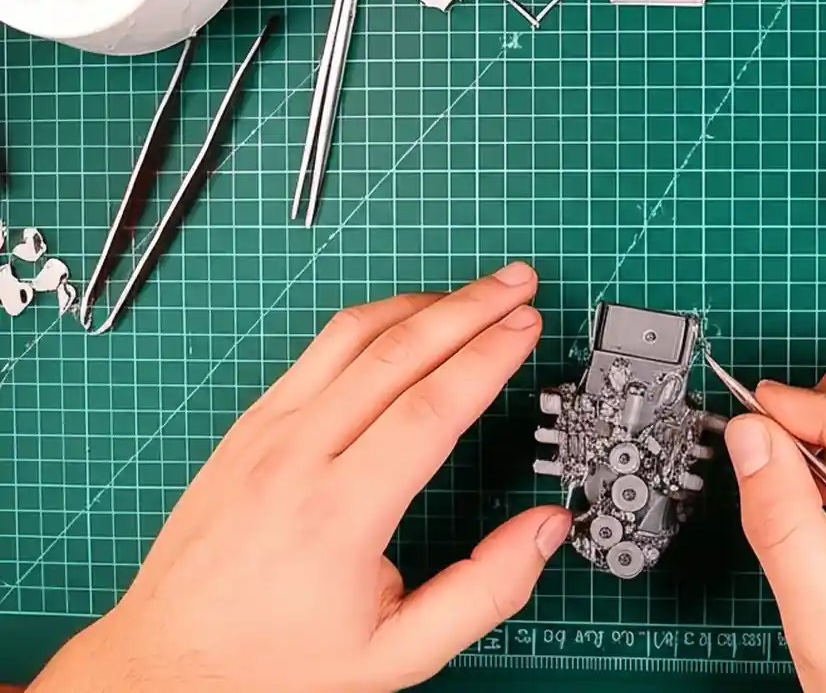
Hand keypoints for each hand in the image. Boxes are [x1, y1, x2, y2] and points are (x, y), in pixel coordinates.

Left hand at [30, 262, 570, 692]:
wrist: (168, 664)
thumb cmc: (278, 663)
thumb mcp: (398, 653)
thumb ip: (484, 591)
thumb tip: (545, 528)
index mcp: (339, 514)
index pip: (429, 408)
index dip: (486, 357)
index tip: (526, 324)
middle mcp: (297, 457)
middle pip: (396, 353)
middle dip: (468, 308)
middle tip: (518, 282)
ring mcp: (264, 434)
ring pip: (351, 338)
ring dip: (421, 304)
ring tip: (474, 292)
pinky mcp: (247, 428)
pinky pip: (316, 352)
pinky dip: (373, 323)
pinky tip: (406, 322)